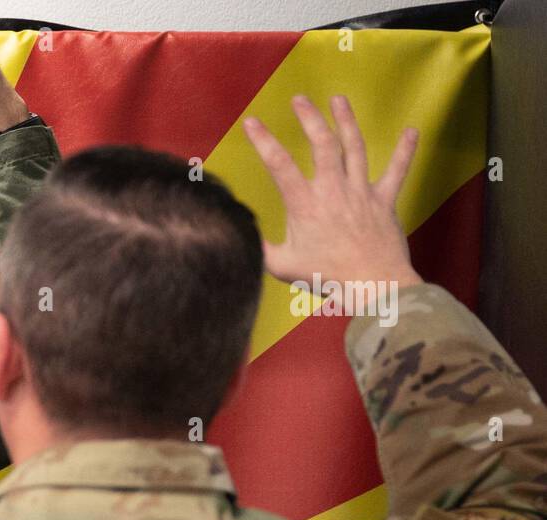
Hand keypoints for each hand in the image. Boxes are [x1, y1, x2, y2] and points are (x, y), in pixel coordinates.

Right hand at [244, 95, 422, 301]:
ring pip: (355, 147)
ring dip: (346, 121)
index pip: (279, 165)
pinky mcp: (384, 201)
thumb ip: (260, 248)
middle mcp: (333, 191)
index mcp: (305, 205)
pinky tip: (411, 131)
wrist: (372, 286)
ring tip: (338, 100)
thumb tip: (241, 233)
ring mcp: (361, 192)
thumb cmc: (326, 278)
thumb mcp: (282, 266)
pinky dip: (405, 151)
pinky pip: (397, 171)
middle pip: (322, 144)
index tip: (252, 122)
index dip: (263, 140)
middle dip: (309, 118)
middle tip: (300, 100)